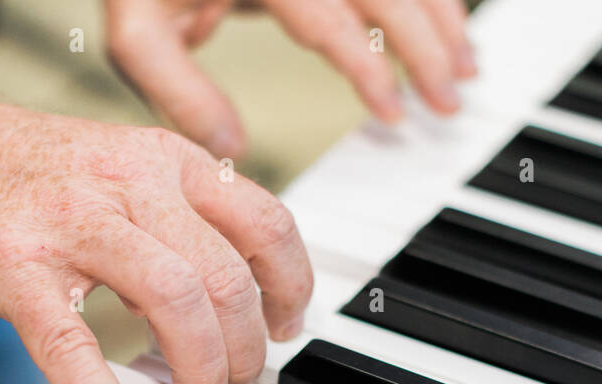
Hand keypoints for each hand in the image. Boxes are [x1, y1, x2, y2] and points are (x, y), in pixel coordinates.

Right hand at [0, 97, 312, 383]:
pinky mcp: (15, 268)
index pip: (264, 222)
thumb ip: (180, 217)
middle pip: (224, 274)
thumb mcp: (121, 168)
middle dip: (245, 348)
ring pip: (173, 298)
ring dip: (199, 369)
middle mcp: (128, 184)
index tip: (286, 327)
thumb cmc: (25, 176)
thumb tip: (241, 292)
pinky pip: (70, 341)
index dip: (289, 285)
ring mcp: (70, 224)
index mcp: (164, 162)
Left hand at [105, 0, 476, 155]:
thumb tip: (233, 148)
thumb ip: (178, 90)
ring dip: (439, 16)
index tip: (396, 115)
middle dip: (426, 46)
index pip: (330, 19)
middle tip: (449, 102)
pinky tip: (448, 23)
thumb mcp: (137, 33)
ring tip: (464, 69)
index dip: (370, 68)